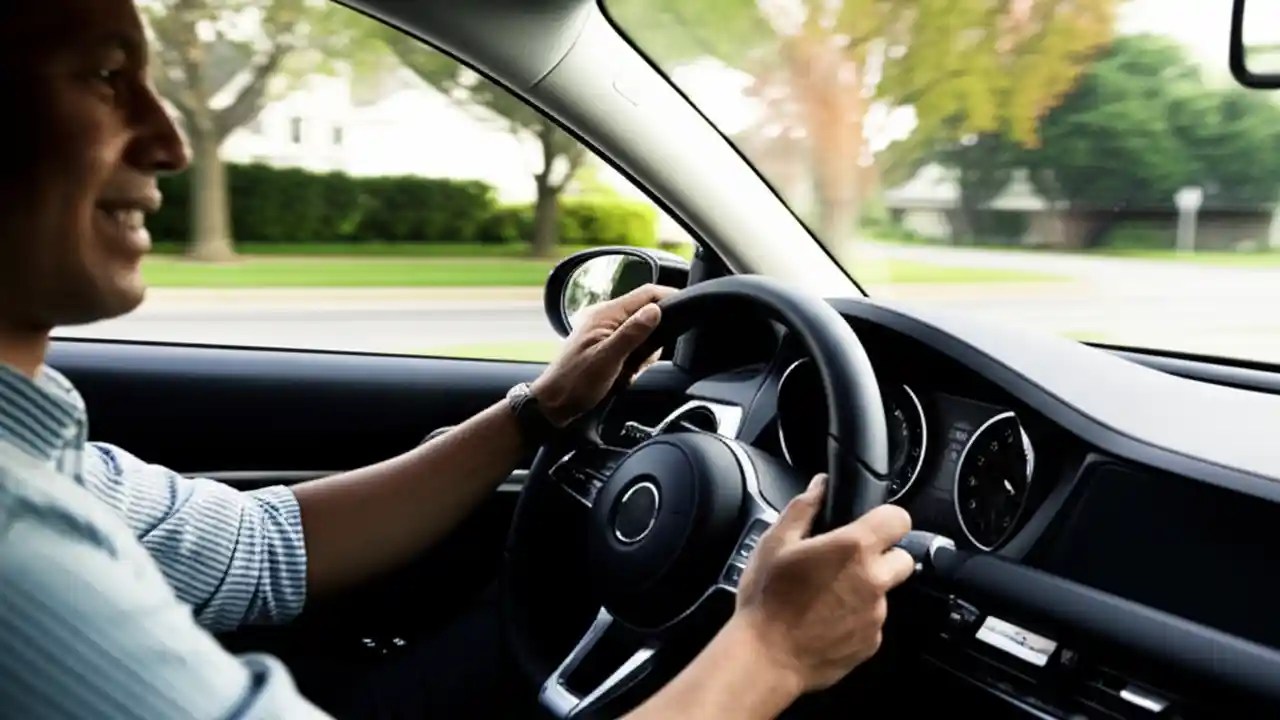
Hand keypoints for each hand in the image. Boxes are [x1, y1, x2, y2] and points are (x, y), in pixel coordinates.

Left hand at [531, 283, 676, 426]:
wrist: (553, 405)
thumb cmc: (575, 383)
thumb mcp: (608, 359)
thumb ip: (633, 333)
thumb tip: (656, 310)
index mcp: (605, 313)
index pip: (646, 293)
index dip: (669, 298)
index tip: (687, 309)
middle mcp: (606, 318)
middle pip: (647, 316)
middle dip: (652, 342)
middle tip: (638, 363)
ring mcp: (605, 332)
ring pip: (642, 337)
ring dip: (641, 356)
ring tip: (625, 373)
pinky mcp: (606, 346)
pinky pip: (633, 350)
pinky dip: (633, 364)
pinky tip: (621, 377)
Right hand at [731, 474, 914, 693]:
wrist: (765, 657)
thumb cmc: (766, 599)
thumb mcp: (775, 542)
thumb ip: (803, 508)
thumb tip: (820, 485)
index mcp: (853, 548)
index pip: (899, 519)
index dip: (886, 519)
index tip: (871, 525)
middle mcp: (873, 581)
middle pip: (902, 559)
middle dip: (882, 557)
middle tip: (846, 564)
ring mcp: (875, 615)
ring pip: (883, 593)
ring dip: (864, 591)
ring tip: (825, 597)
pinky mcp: (870, 643)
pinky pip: (871, 623)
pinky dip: (855, 620)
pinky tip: (825, 621)